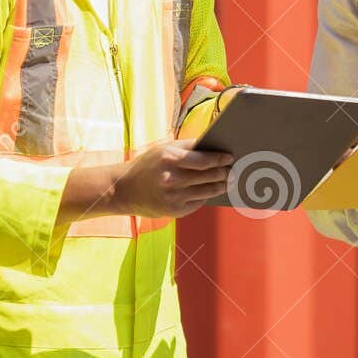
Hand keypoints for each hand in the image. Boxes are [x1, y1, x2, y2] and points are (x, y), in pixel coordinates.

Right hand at [114, 138, 233, 218]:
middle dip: (224, 173)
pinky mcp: (175, 210)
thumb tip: (214, 146)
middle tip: (232, 170)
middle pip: (210, 176)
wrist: (124, 190)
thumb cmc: (147, 165)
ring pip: (208, 191)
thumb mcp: (164, 149)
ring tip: (227, 181)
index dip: (221, 159)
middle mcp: (173, 178)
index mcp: (170, 158)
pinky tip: (211, 191)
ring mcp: (174, 196)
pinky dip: (206, 195)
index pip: (205, 159)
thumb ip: (188, 146)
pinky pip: (198, 201)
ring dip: (221, 186)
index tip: (230, 157)